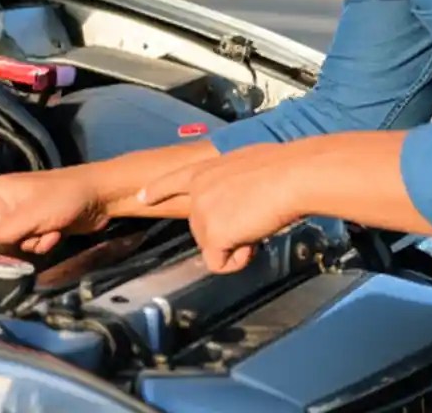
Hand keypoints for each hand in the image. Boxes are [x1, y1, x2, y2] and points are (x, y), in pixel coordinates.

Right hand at [0, 166, 110, 253]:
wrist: (98, 197)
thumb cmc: (63, 195)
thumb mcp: (29, 214)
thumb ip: (3, 231)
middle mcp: (1, 203)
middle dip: (0, 240)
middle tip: (26, 232)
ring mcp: (18, 217)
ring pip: (4, 244)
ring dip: (25, 245)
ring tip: (47, 231)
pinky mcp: (35, 229)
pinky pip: (24, 248)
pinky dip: (39, 246)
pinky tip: (56, 236)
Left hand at [139, 142, 304, 273]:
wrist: (290, 176)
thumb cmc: (282, 168)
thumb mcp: (245, 166)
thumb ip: (232, 183)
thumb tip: (244, 199)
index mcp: (204, 170)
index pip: (172, 181)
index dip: (156, 191)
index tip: (141, 198)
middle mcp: (196, 192)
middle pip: (202, 228)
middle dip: (228, 231)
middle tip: (256, 215)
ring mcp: (201, 214)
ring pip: (213, 246)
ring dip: (236, 244)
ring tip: (258, 221)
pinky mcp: (212, 235)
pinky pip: (218, 263)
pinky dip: (236, 261)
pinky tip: (252, 240)